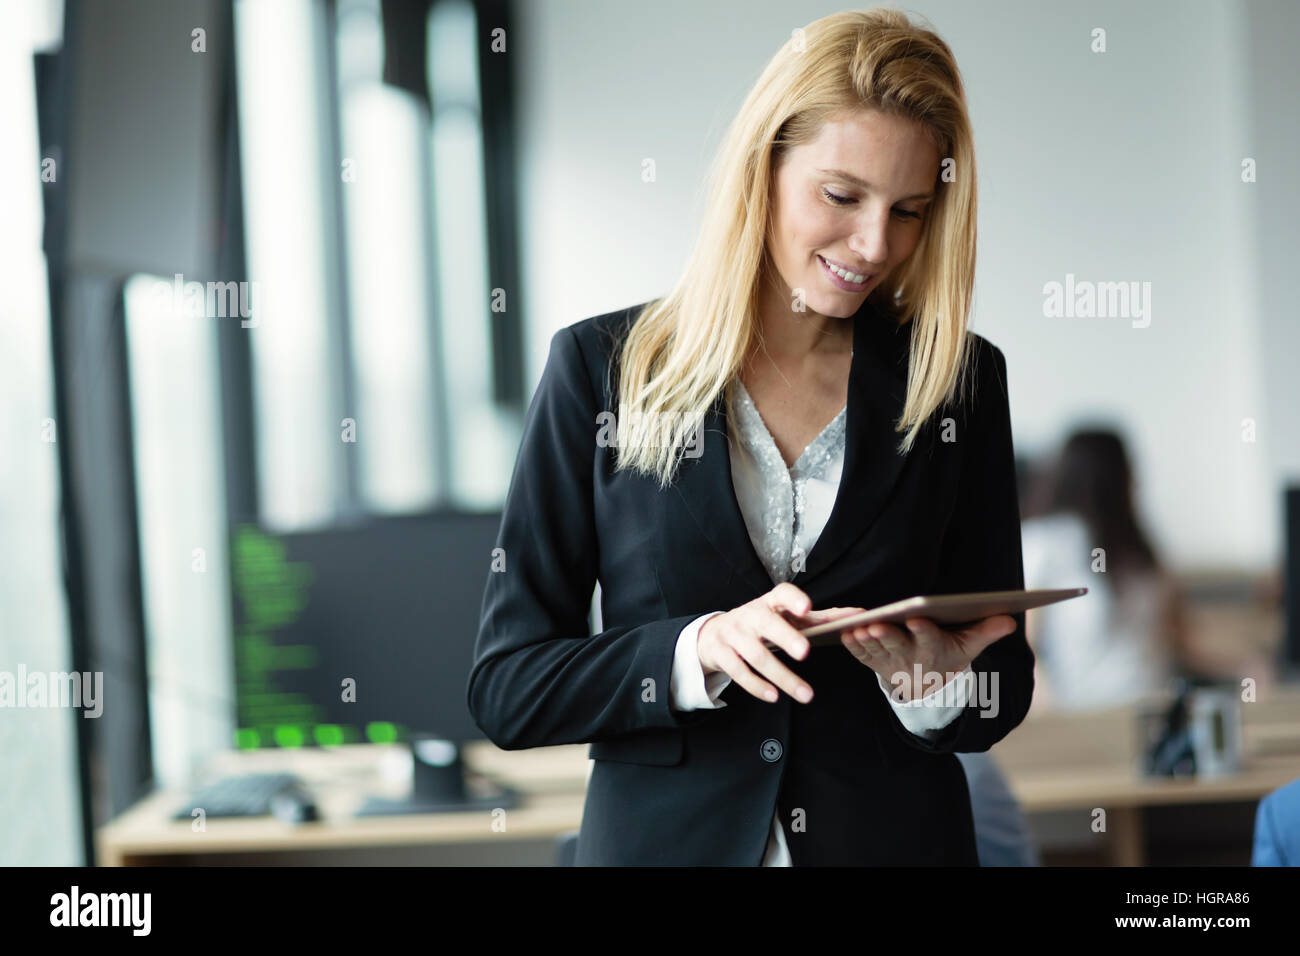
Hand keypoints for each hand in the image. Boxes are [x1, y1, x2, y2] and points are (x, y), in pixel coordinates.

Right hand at [697, 583, 840, 703]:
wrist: (713, 634)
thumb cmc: (760, 625)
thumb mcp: (784, 617)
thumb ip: (820, 618)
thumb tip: (858, 615)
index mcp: (769, 603)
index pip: (781, 594)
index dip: (793, 600)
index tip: (807, 608)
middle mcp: (750, 615)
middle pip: (767, 625)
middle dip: (786, 638)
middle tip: (805, 652)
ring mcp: (733, 634)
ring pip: (757, 656)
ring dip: (782, 676)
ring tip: (806, 694)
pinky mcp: (721, 654)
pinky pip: (739, 672)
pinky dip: (757, 686)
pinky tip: (774, 696)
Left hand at [839, 615, 1016, 700]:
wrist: (929, 687)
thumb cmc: (950, 656)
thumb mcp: (971, 646)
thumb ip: (988, 631)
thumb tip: (1011, 619)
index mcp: (935, 649)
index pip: (930, 640)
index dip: (923, 631)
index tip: (916, 620)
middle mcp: (911, 657)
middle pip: (898, 645)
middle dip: (887, 636)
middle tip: (876, 625)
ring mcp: (891, 662)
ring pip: (876, 651)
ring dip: (866, 641)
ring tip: (857, 629)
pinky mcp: (875, 663)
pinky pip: (862, 656)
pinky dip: (853, 648)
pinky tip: (845, 635)